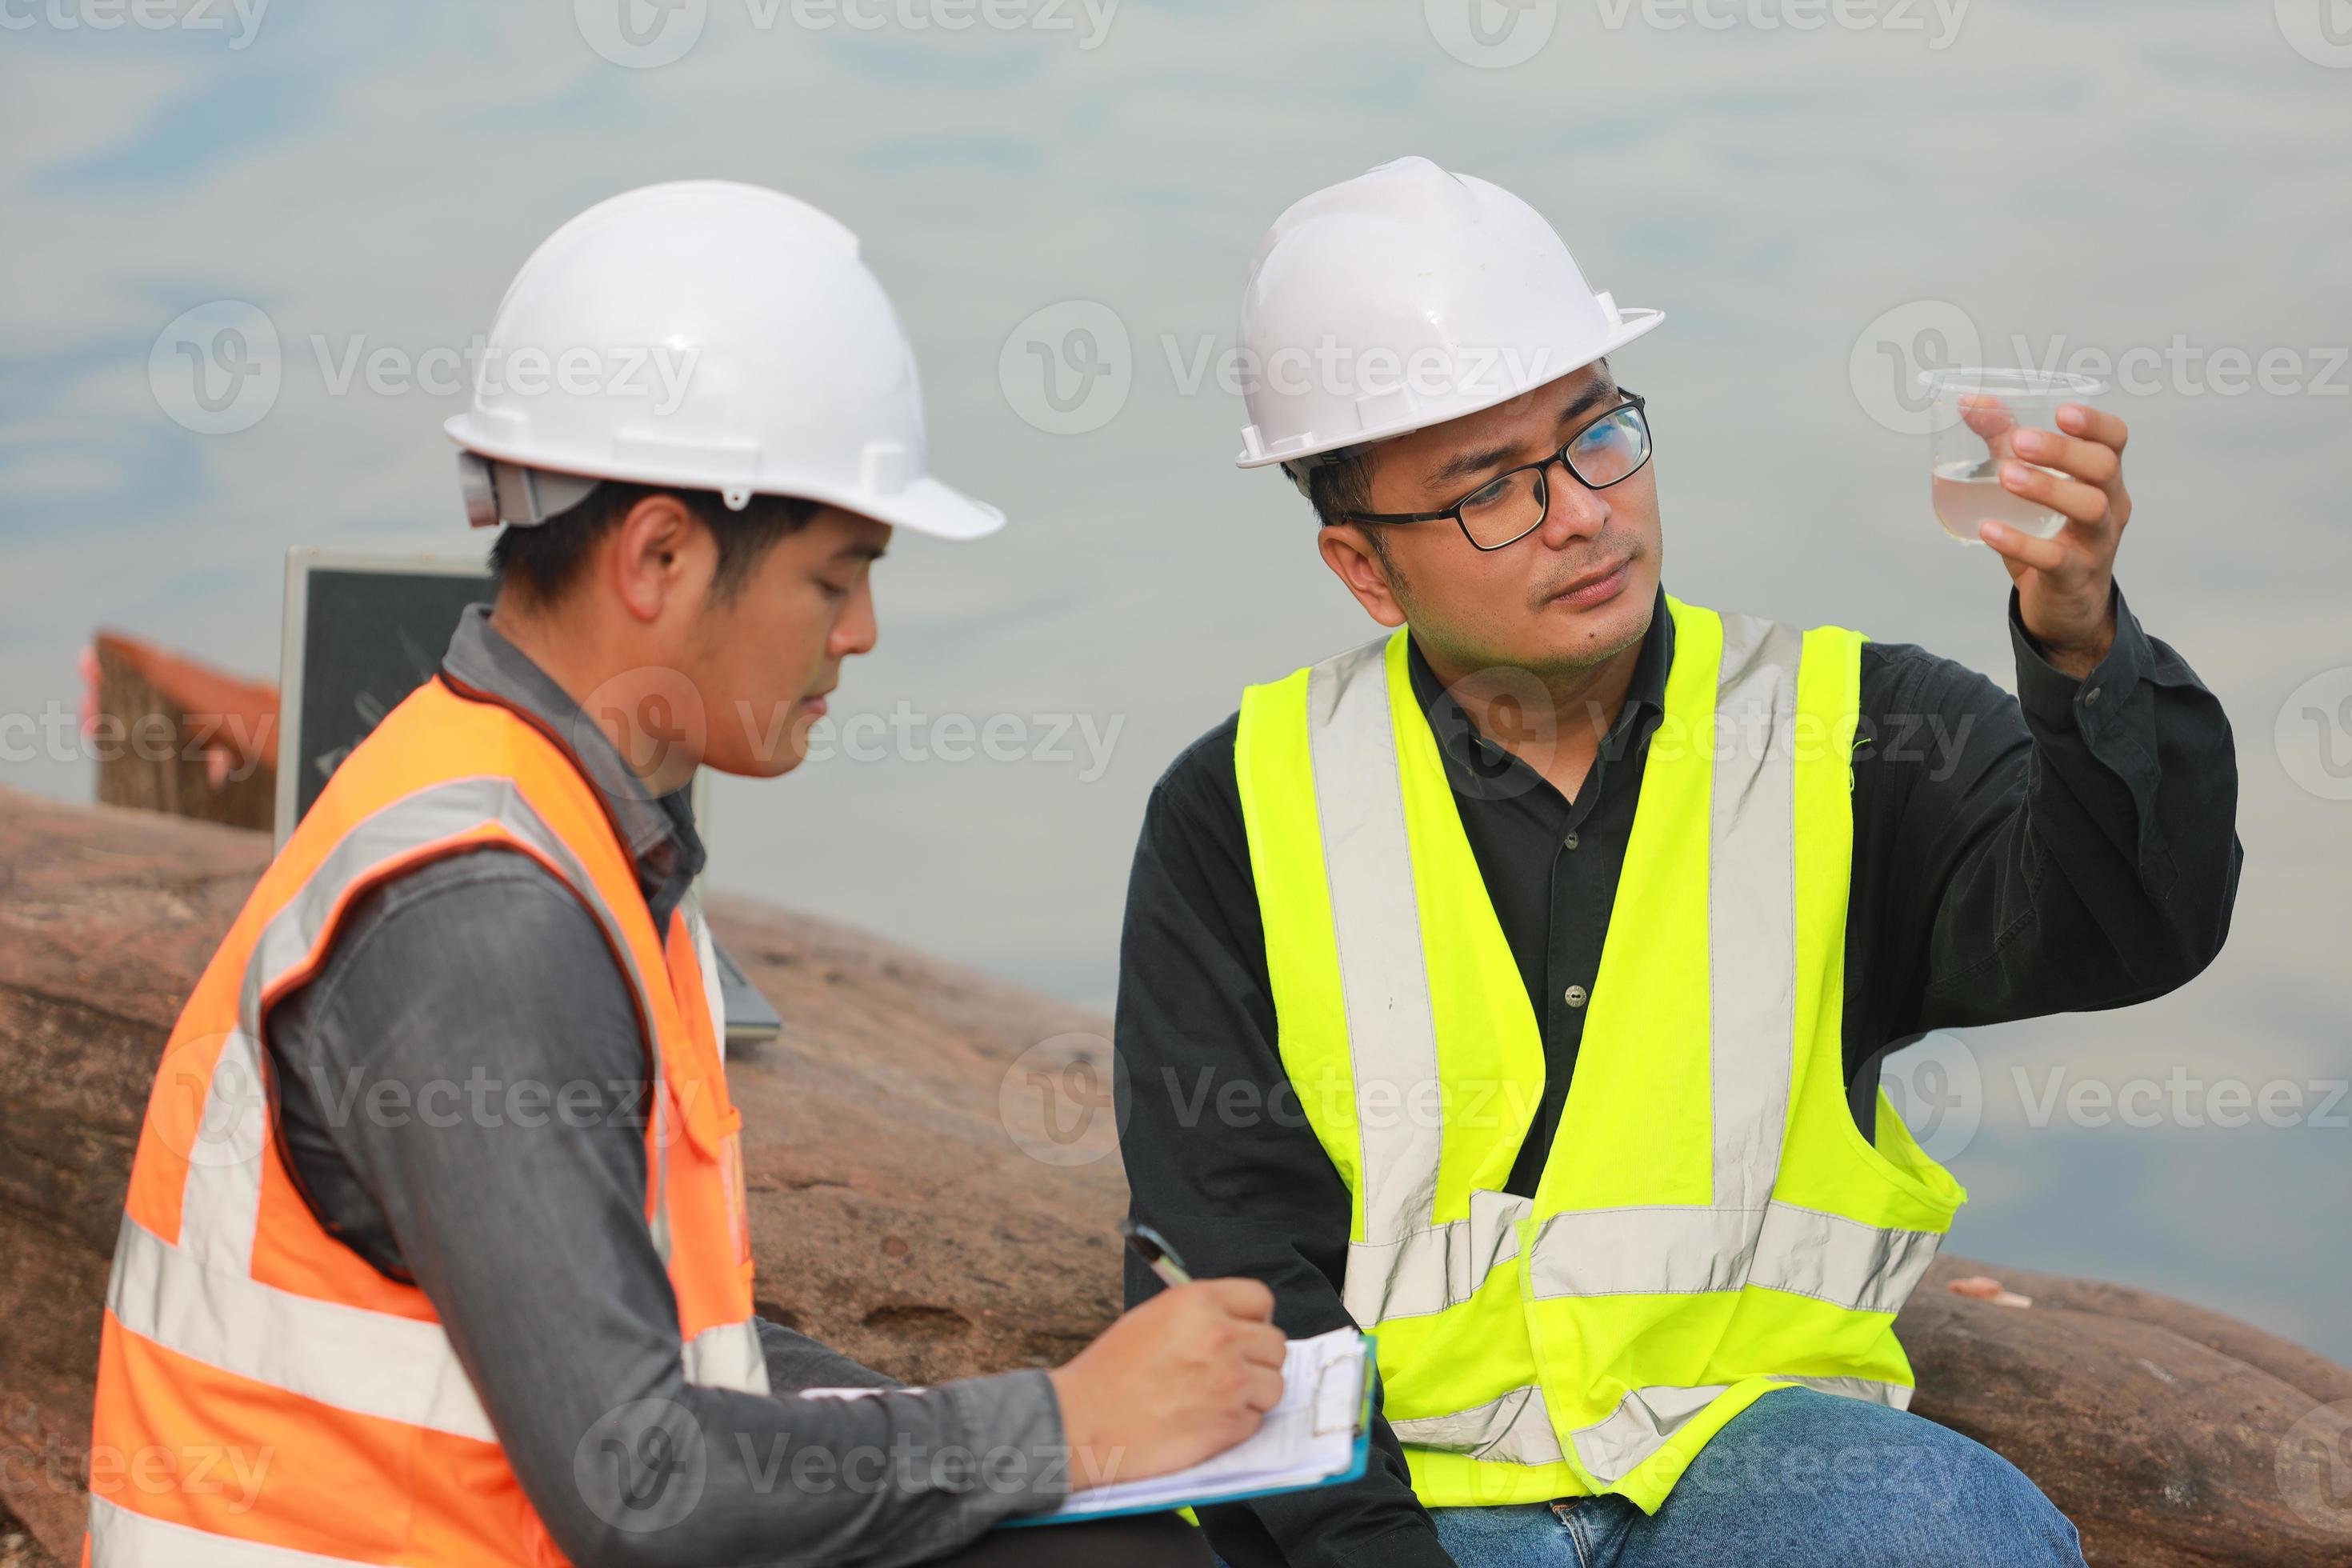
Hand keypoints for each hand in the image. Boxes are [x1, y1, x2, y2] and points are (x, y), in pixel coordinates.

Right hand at [1047, 1278, 1286, 1490]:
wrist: (1085, 1421)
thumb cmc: (1109, 1373)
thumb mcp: (1152, 1318)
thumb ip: (1198, 1315)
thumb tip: (1233, 1322)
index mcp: (1199, 1302)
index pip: (1260, 1299)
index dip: (1255, 1318)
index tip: (1247, 1332)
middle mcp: (1221, 1336)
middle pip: (1275, 1343)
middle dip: (1257, 1359)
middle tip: (1231, 1372)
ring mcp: (1231, 1381)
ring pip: (1274, 1384)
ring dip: (1253, 1394)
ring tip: (1218, 1400)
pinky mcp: (1231, 1423)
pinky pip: (1256, 1420)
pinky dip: (1237, 1424)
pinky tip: (1205, 1422)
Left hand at [1959, 396, 2133, 678]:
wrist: (2065, 607)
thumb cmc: (2049, 534)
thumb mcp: (2032, 486)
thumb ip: (2005, 444)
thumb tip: (1969, 402)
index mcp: (2103, 479)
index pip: (2116, 442)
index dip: (2096, 423)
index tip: (2062, 410)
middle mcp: (2110, 507)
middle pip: (2103, 469)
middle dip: (2063, 451)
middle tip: (2018, 441)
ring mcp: (2097, 543)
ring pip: (2089, 509)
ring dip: (2047, 489)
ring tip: (2004, 476)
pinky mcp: (2075, 577)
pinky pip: (2054, 558)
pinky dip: (2020, 542)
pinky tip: (1988, 529)